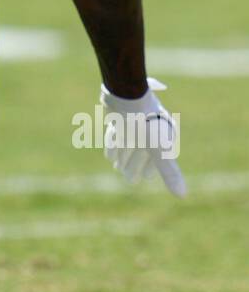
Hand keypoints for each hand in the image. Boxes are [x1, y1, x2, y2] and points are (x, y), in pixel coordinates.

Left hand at [101, 79, 186, 197]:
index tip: (146, 177)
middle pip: (143, 149)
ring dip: (124, 154)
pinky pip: (118, 130)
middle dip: (135, 164)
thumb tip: (183, 196)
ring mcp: (135, 118)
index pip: (159, 155)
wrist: (126, 95)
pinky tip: (109, 155)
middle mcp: (151, 124)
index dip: (151, 168)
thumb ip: (169, 173)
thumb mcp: (159, 151)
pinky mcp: (121, 113)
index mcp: (165, 131)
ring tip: (117, 166)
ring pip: (129, 140)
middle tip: (128, 177)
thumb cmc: (146, 123)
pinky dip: (114, 143)